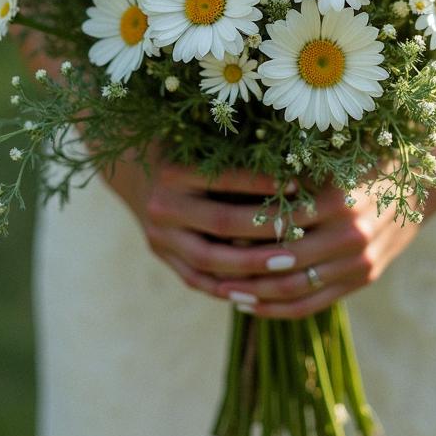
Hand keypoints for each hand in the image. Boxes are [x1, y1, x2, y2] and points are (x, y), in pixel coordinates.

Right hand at [101, 143, 310, 298]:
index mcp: (174, 170)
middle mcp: (162, 204)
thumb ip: (236, 157)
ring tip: (287, 266)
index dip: (262, 184)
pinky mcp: (161, 255)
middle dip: (264, 232)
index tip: (298, 185)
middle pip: (220, 222)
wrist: (134, 166)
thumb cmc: (183, 147)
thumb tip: (291, 169)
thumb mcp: (202, 144)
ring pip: (207, 259)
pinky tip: (259, 291)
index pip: (226, 180)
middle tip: (302, 235)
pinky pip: (196, 279)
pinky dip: (227, 287)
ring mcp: (158, 235)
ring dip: (250, 266)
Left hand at [214, 174, 422, 318]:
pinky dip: (278, 309)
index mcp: (338, 199)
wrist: (420, 185)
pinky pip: (313, 303)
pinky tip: (251, 305)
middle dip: (240, 265)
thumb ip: (290, 176)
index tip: (209, 227)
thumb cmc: (363, 161)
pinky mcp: (363, 280)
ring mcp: (359, 262)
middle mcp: (350, 234)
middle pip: (282, 259)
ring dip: (254, 293)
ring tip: (221, 290)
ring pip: (295, 288)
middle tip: (204, 263)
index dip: (241, 228)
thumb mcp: (330, 161)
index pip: (278, 221)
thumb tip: (233, 190)